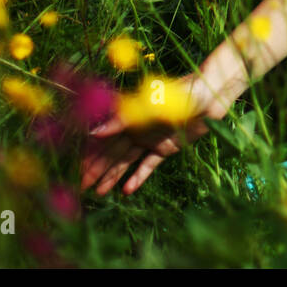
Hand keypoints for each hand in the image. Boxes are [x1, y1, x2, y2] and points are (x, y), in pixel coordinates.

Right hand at [80, 73, 233, 195]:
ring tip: (99, 194)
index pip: (103, 139)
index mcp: (128, 115)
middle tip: (81, 188)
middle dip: (97, 169)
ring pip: (127, 160)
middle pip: (112, 152)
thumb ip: (121, 120)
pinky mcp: (167, 146)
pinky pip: (149, 164)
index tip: (76, 171)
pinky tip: (127, 190)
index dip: (90, 154)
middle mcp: (136, 127)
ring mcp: (151, 138)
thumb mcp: (148, 105)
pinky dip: (139, 176)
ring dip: (113, 175)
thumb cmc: (179, 92)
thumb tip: (92, 133)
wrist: (210, 94)